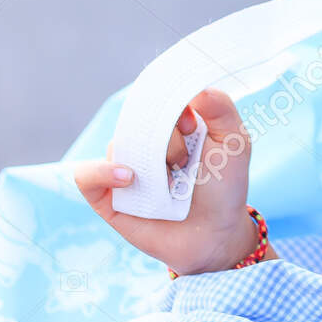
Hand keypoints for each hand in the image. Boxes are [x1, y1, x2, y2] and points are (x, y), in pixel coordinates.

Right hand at [74, 88, 260, 275]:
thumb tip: (197, 86)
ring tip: (171, 180)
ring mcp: (123, 167)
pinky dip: (102, 172)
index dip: (171, 105)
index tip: (191, 124)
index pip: (156, 97)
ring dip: (146, 160)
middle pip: (137, 120)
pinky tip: (130, 178)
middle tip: (186, 160)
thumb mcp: (235, 143)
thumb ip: (221, 109)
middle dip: (166, 139)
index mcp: (169, 123)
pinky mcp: (107, 196)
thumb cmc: (225, 187)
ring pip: (117, 145)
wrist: (216, 235)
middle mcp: (142, 142)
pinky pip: (86, 175)